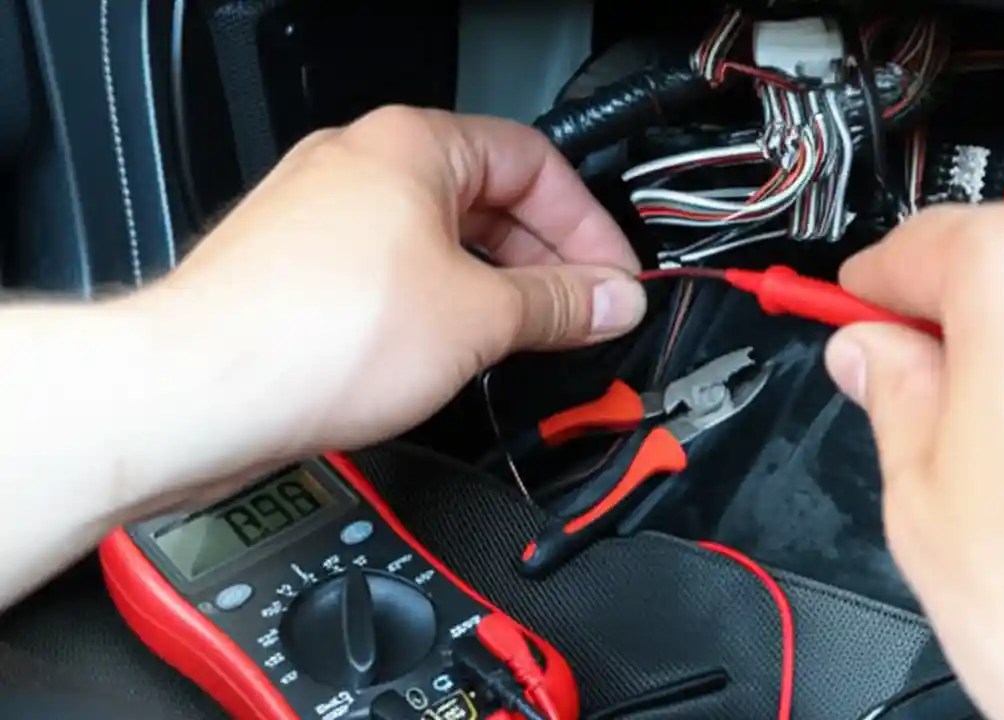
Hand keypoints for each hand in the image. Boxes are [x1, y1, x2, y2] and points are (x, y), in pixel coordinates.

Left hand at [130, 107, 643, 488]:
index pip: (535, 164)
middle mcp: (362, 165)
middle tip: (581, 315)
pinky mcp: (300, 270)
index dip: (587, 226)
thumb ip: (559, 304)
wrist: (196, 391)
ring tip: (526, 340)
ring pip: (439, 240)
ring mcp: (324, 216)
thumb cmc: (309, 334)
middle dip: (544, 262)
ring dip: (494, 288)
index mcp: (412, 144)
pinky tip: (456, 351)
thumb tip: (608, 300)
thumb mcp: (477, 317)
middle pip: (487, 200)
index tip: (611, 280)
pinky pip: (395, 273)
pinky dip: (439, 305)